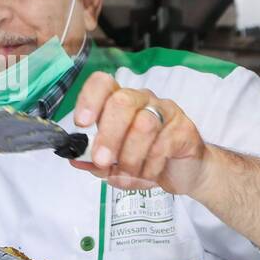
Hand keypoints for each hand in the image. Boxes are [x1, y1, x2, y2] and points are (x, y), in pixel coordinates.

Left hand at [70, 73, 210, 196]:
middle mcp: (142, 100)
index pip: (102, 83)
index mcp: (120, 101)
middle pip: (122, 102)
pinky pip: (163, 145)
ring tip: (127, 175)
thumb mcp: (114, 163)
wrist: (184, 172)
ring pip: (143, 125)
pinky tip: (147, 176)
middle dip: (108, 135)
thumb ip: (94, 159)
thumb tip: (74, 158)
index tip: (82, 123)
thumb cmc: (145, 160)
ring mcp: (166, 111)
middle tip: (102, 161)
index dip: (89, 99)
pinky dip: (149, 167)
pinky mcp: (184, 129)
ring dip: (130, 157)